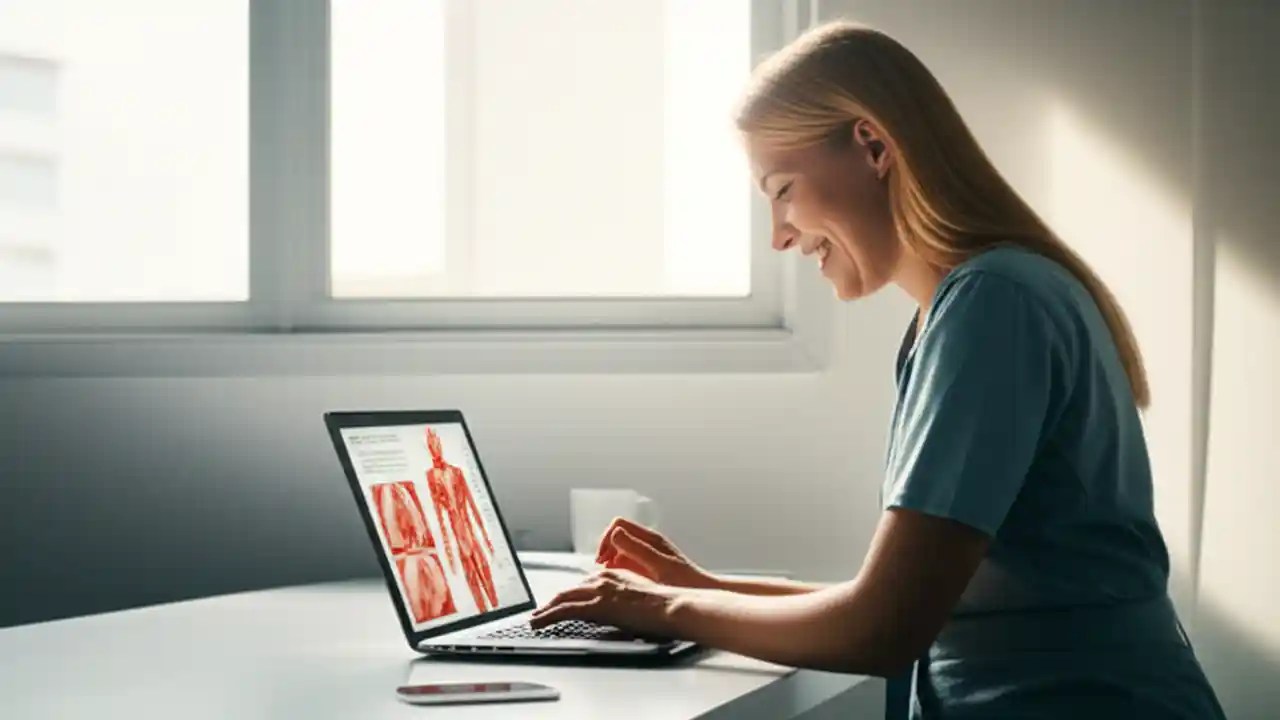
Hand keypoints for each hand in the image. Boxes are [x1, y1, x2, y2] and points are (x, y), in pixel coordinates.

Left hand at [529, 568, 681, 637]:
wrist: (672, 607)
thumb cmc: (665, 606)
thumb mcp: (643, 596)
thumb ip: (627, 599)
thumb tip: (621, 611)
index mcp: (616, 574)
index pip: (586, 583)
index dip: (572, 593)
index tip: (564, 600)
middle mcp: (604, 578)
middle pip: (571, 589)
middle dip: (555, 600)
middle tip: (543, 610)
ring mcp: (599, 591)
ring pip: (563, 598)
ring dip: (547, 608)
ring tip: (536, 618)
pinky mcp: (596, 606)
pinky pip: (564, 610)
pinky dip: (547, 616)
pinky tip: (537, 623)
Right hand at [595, 518, 715, 589]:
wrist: (702, 595)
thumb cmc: (686, 582)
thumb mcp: (659, 566)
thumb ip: (638, 549)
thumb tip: (615, 533)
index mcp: (650, 538)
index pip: (618, 524)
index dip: (606, 539)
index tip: (602, 559)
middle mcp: (647, 543)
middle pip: (616, 535)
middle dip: (605, 550)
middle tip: (602, 568)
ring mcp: (647, 555)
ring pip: (619, 550)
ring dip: (610, 560)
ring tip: (610, 577)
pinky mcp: (646, 568)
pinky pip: (626, 562)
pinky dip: (618, 569)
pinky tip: (621, 582)